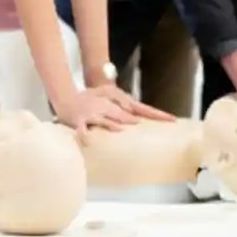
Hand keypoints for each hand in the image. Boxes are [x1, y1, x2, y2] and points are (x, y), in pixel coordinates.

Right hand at [54, 84, 171, 138]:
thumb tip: (132, 115)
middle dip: (133, 119)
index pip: (140, 109)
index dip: (156, 114)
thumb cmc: (89, 98)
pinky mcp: (79, 120)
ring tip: (123, 127)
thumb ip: (121, 102)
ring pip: (104, 118)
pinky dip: (85, 134)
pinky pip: (83, 128)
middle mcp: (105, 106)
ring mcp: (92, 113)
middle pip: (123, 114)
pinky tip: (89, 140)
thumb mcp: (106, 95)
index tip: (172, 120)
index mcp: (116, 102)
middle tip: (145, 125)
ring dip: (113, 122)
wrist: (65, 97)